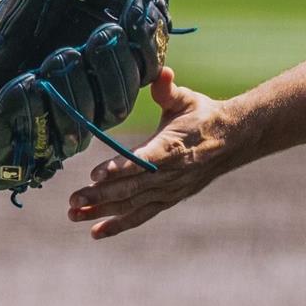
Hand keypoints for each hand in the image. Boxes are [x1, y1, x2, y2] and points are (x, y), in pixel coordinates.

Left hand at [66, 67, 240, 238]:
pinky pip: (142, 215)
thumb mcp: (186, 99)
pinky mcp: (168, 199)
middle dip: (101, 195)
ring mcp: (169, 190)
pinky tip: (95, 233)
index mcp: (173, 147)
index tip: (95, 175)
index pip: (144, 161)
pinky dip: (119, 225)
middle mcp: (171, 174)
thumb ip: (169, 89)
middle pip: (132, 188)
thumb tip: (163, 72)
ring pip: (132, 205)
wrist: (232, 141)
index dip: (120, 169)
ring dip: (102, 211)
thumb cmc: (201, 116)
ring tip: (73, 215)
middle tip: (72, 200)